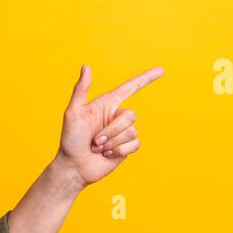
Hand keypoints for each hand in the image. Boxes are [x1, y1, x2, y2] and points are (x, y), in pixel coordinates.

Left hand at [55, 64, 162, 187]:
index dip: (146, 78)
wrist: (74, 166)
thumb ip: (81, 89)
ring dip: (112, 142)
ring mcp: (123, 132)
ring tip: (97, 148)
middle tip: (94, 140)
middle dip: (111, 130)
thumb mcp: (73, 112)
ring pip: (131, 131)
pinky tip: (106, 155)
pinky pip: (134, 144)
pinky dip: (118, 151)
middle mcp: (117, 116)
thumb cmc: (70, 139)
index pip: (130, 87)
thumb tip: (86, 66)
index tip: (161, 70)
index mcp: (107, 104)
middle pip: (130, 116)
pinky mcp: (127, 147)